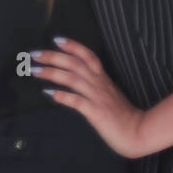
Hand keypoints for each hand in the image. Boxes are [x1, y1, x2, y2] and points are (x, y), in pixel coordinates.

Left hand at [32, 37, 148, 157]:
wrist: (138, 133)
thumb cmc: (121, 115)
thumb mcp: (107, 94)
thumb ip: (93, 85)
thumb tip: (74, 79)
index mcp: (102, 79)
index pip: (88, 56)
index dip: (73, 46)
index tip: (56, 39)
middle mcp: (99, 84)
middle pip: (75, 64)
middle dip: (53, 57)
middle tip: (34, 54)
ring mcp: (97, 97)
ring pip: (72, 79)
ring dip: (52, 73)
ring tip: (34, 70)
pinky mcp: (96, 112)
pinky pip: (77, 101)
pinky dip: (62, 96)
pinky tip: (48, 93)